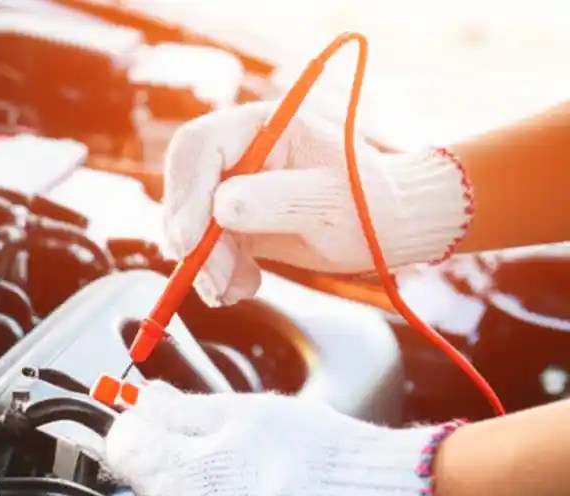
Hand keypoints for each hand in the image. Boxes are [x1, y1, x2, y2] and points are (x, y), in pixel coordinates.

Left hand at [102, 383, 454, 495]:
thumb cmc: (313, 454)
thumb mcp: (237, 412)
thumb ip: (177, 411)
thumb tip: (141, 402)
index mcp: (175, 488)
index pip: (120, 450)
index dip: (139, 428)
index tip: (160, 420)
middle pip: (150, 491)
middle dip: (174, 465)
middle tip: (221, 447)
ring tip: (251, 481)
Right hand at [162, 102, 472, 305]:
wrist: (388, 228)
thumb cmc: (370, 205)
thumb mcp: (328, 203)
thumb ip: (275, 201)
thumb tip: (221, 207)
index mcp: (261, 126)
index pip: (199, 148)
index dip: (185, 194)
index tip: (190, 243)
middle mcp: (239, 152)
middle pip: (186, 189)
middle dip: (193, 240)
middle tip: (213, 280)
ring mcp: (233, 187)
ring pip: (191, 225)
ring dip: (206, 265)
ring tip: (237, 290)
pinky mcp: (233, 220)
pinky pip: (205, 248)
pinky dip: (216, 273)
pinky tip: (243, 286)